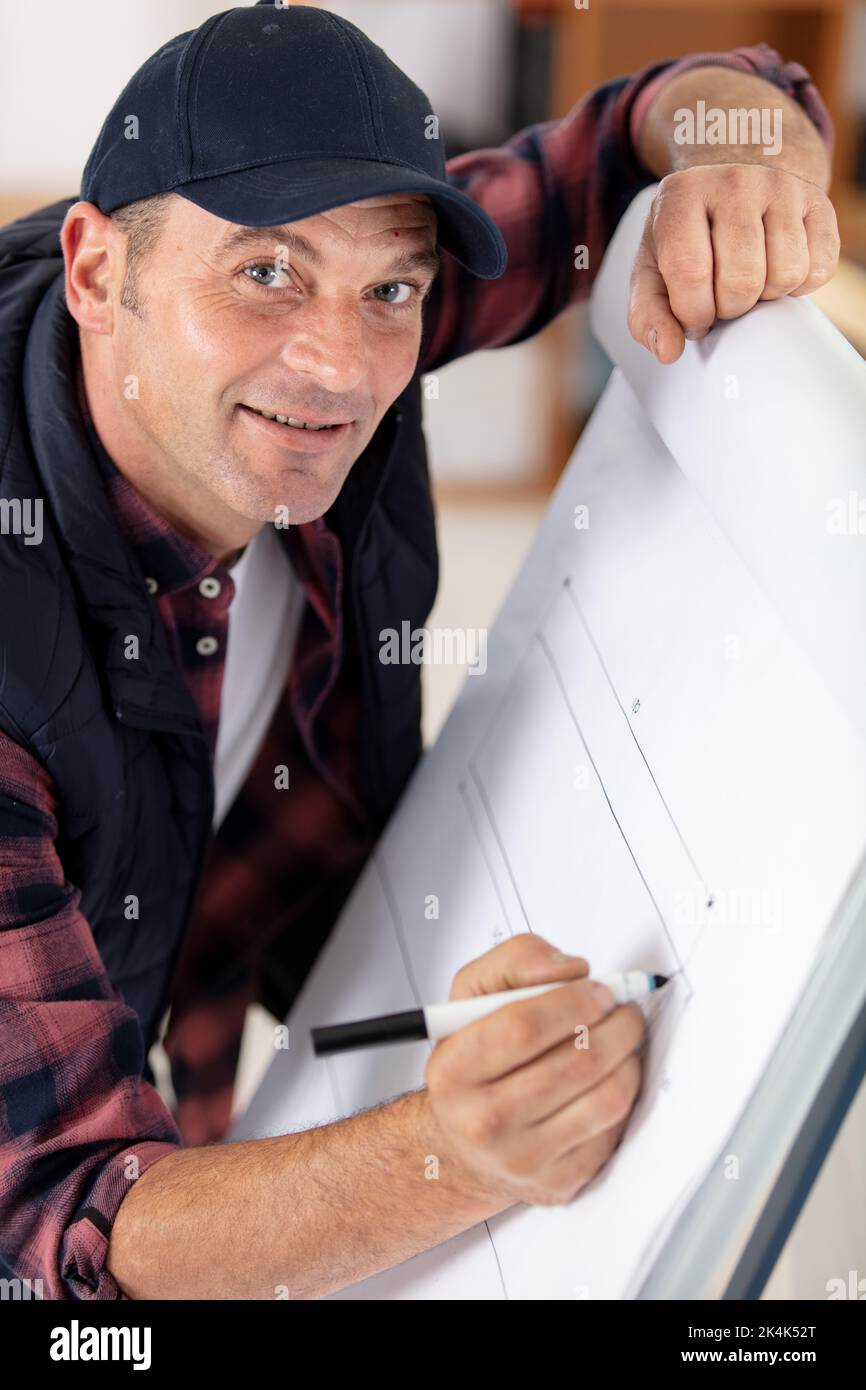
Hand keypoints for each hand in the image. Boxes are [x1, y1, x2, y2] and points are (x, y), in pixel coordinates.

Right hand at [425, 934, 645, 1206]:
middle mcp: (483, 1122)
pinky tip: (613, 1075)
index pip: (524, 1029)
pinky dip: (624, 1095)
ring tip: (624, 1036)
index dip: (574, 1002)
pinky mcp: (558, 1183)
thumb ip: (516, 961)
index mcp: (454, 1071)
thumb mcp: (472, 996)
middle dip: (617, 1025)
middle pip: (576, 1065)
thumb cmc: (473, 1060)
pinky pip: (613, 1131)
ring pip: (605, 1100)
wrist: (462, 1142)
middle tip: (625, 1007)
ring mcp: (523, 1159)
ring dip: (629, 1058)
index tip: (600, 989)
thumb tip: (571, 970)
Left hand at [628, 163, 839, 363]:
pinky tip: (776, 271)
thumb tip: (668, 351)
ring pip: (786, 274)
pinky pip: (819, 269)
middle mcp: (733, 182)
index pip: (690, 272)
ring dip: (766, 297)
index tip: (694, 317)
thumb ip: (648, 314)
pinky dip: (799, 287)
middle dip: (730, 309)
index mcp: (680, 195)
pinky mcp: (819, 201)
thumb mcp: (653, 270)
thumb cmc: (689, 238)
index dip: (693, 313)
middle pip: (742, 279)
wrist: (733, 185)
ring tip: (748, 282)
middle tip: (721, 299)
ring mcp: (781, 187)